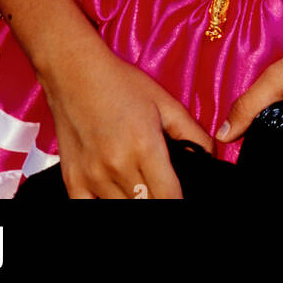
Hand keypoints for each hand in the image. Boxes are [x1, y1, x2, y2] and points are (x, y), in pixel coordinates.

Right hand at [41, 39, 214, 199]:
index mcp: (145, 146)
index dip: (178, 200)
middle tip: (159, 184)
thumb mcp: (163, 101)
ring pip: (122, 210)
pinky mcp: (72, 180)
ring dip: (134, 200)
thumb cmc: (120, 82)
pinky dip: (105, 204)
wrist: (73, 71)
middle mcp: (118, 165)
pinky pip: (90, 211)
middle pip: (147, 206)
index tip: (179, 194)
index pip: (169, 197)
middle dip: (158, 197)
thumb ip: (191, 132)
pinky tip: (115, 192)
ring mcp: (92, 176)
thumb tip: (209, 155)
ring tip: (137, 182)